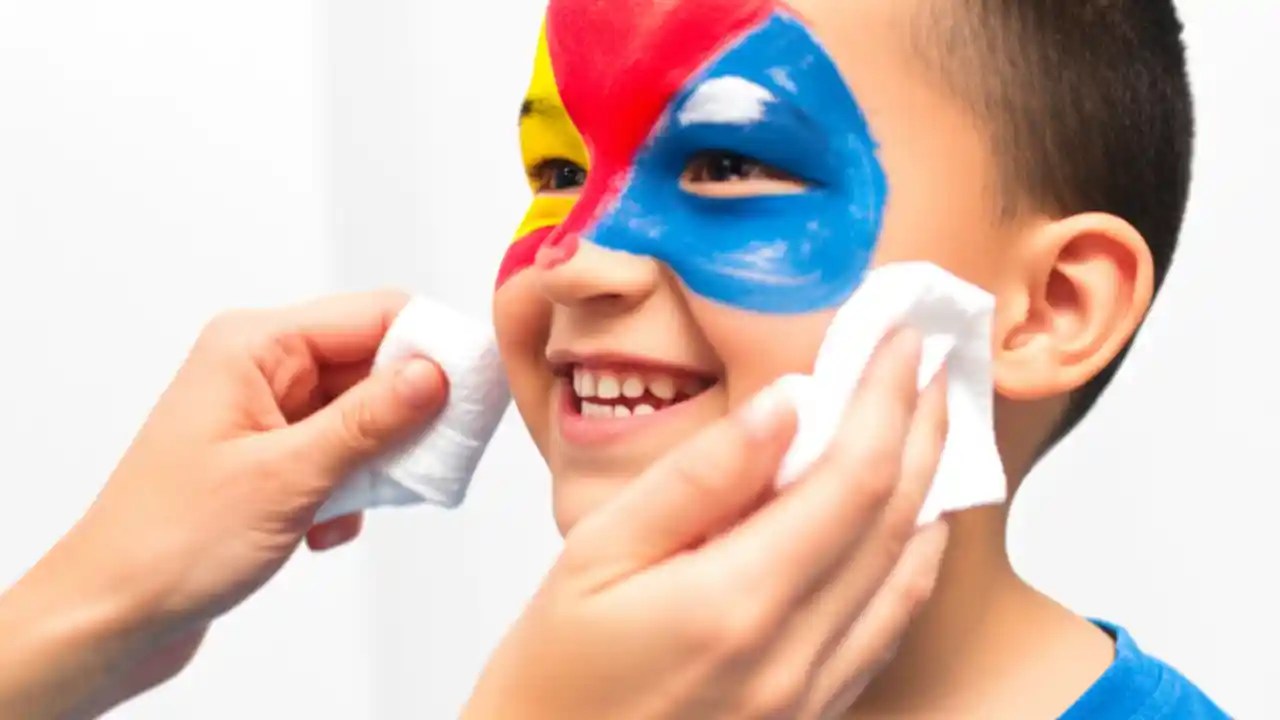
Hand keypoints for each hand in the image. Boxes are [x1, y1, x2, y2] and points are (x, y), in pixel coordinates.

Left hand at [0, 291, 445, 718]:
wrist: (112, 614)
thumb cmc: (171, 541)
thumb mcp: (287, 477)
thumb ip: (370, 421)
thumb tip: (435, 374)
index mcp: (254, 345)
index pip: (374, 313)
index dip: (431, 345)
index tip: (475, 389)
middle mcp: (261, 367)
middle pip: (374, 363)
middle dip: (408, 415)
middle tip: (431, 459)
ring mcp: (267, 413)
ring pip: (364, 414)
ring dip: (376, 462)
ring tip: (355, 504)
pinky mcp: (272, 456)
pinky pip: (343, 453)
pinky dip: (350, 491)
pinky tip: (324, 527)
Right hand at [464, 329, 948, 719]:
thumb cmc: (554, 669)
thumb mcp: (598, 552)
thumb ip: (700, 476)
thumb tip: (785, 403)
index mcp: (736, 601)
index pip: (851, 478)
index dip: (885, 399)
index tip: (897, 340)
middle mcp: (793, 654)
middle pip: (896, 520)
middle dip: (920, 428)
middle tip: (925, 363)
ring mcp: (810, 692)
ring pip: (907, 573)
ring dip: (929, 487)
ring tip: (927, 421)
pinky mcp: (811, 711)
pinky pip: (887, 625)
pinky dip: (910, 558)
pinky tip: (909, 519)